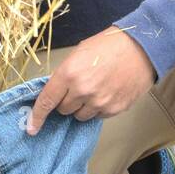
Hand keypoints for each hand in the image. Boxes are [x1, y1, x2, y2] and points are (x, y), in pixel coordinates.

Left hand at [27, 27, 154, 134]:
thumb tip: (56, 91)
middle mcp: (82, 91)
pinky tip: (108, 92)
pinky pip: (98, 117)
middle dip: (66, 101)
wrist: (142, 47)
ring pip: (80, 116)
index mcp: (69, 74)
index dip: (37, 116)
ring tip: (96, 88)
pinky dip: (99, 108)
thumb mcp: (79, 53)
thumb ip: (65, 74)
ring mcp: (100, 102)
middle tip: (78, 87)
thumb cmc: (109, 45)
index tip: (31, 128)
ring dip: (82, 107)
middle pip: (63, 110)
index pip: (47, 101)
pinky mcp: (115, 109)